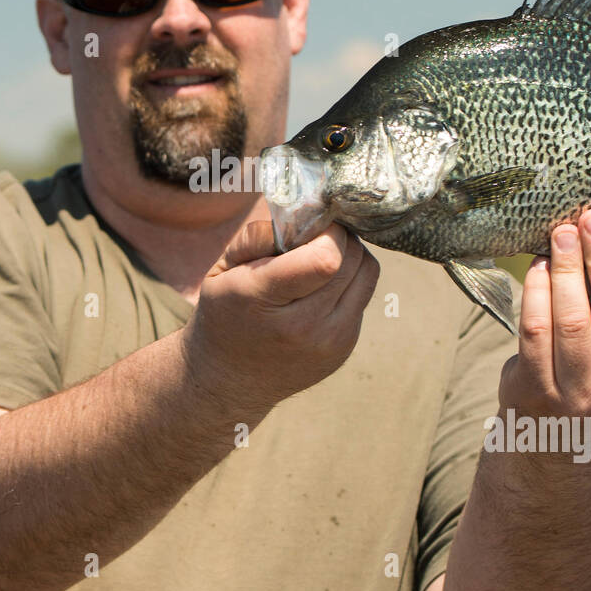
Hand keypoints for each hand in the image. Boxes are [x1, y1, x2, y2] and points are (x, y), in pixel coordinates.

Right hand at [181, 219, 380, 411]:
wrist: (230, 381)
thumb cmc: (225, 313)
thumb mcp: (223, 268)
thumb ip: (260, 235)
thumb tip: (305, 209)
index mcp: (264, 300)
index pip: (327, 258)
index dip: (326, 231)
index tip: (309, 226)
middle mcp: (304, 328)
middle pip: (353, 259)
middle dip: (338, 238)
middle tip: (313, 238)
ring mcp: (331, 343)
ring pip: (367, 273)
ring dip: (349, 256)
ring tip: (319, 259)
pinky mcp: (345, 349)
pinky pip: (363, 294)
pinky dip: (348, 281)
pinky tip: (321, 287)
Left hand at [498, 209, 590, 427]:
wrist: (552, 432)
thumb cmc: (590, 370)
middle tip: (590, 219)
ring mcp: (580, 393)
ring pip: (574, 320)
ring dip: (568, 269)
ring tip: (562, 234)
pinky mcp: (538, 390)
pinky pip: (536, 331)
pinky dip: (537, 292)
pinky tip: (538, 266)